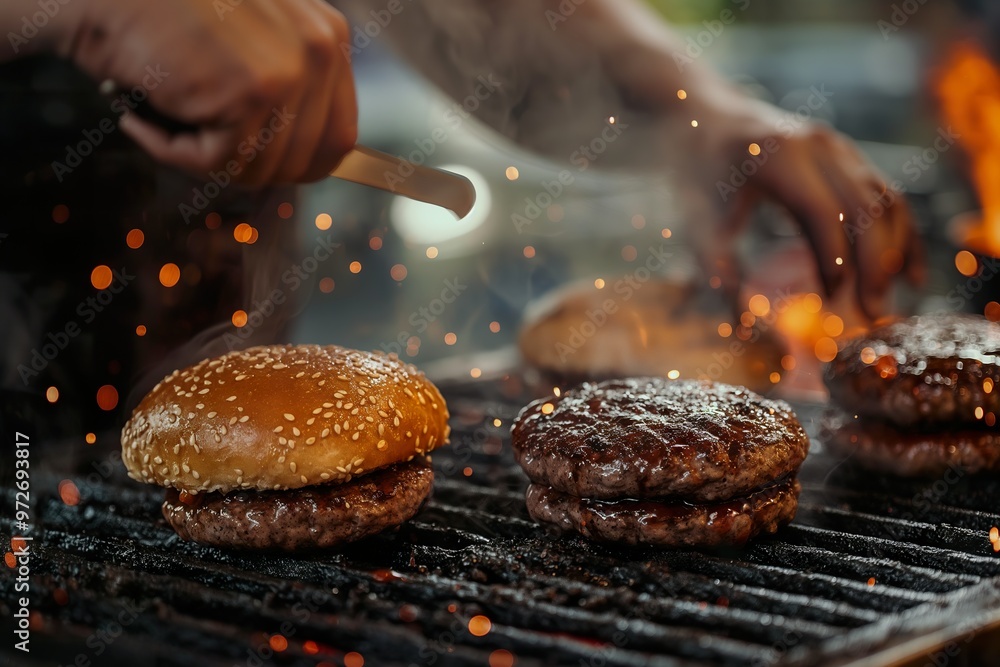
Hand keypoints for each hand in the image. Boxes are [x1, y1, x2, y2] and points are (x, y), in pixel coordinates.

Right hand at [54, 0, 357, 184]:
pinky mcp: (252, 92)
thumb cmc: (160, 14)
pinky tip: (146, 113)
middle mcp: (320, 51)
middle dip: (249, 166)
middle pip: (305, 162)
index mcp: (328, 38)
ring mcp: (291, 71)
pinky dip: (171, 151)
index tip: (258, 163)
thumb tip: (301, 159)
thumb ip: (285, 84)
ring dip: (204, 158)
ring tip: (167, 113)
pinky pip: (220, 164)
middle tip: (197, 138)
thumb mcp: (250, 40)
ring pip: (262, 169)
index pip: (338, 137)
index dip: (297, 163)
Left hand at [675, 87, 924, 319]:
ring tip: (884, 302)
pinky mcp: (850, 157)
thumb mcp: (697, 218)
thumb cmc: (698, 172)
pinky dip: (903, 235)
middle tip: (871, 313)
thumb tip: (740, 326)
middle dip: (873, 263)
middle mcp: (816, 145)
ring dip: (893, 254)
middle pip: (863, 206)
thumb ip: (717, 268)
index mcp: (776, 155)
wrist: (706, 116)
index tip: (834, 299)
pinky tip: (909, 275)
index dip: (833, 255)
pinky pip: (887, 196)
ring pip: (885, 201)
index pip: (820, 209)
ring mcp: (839, 148)